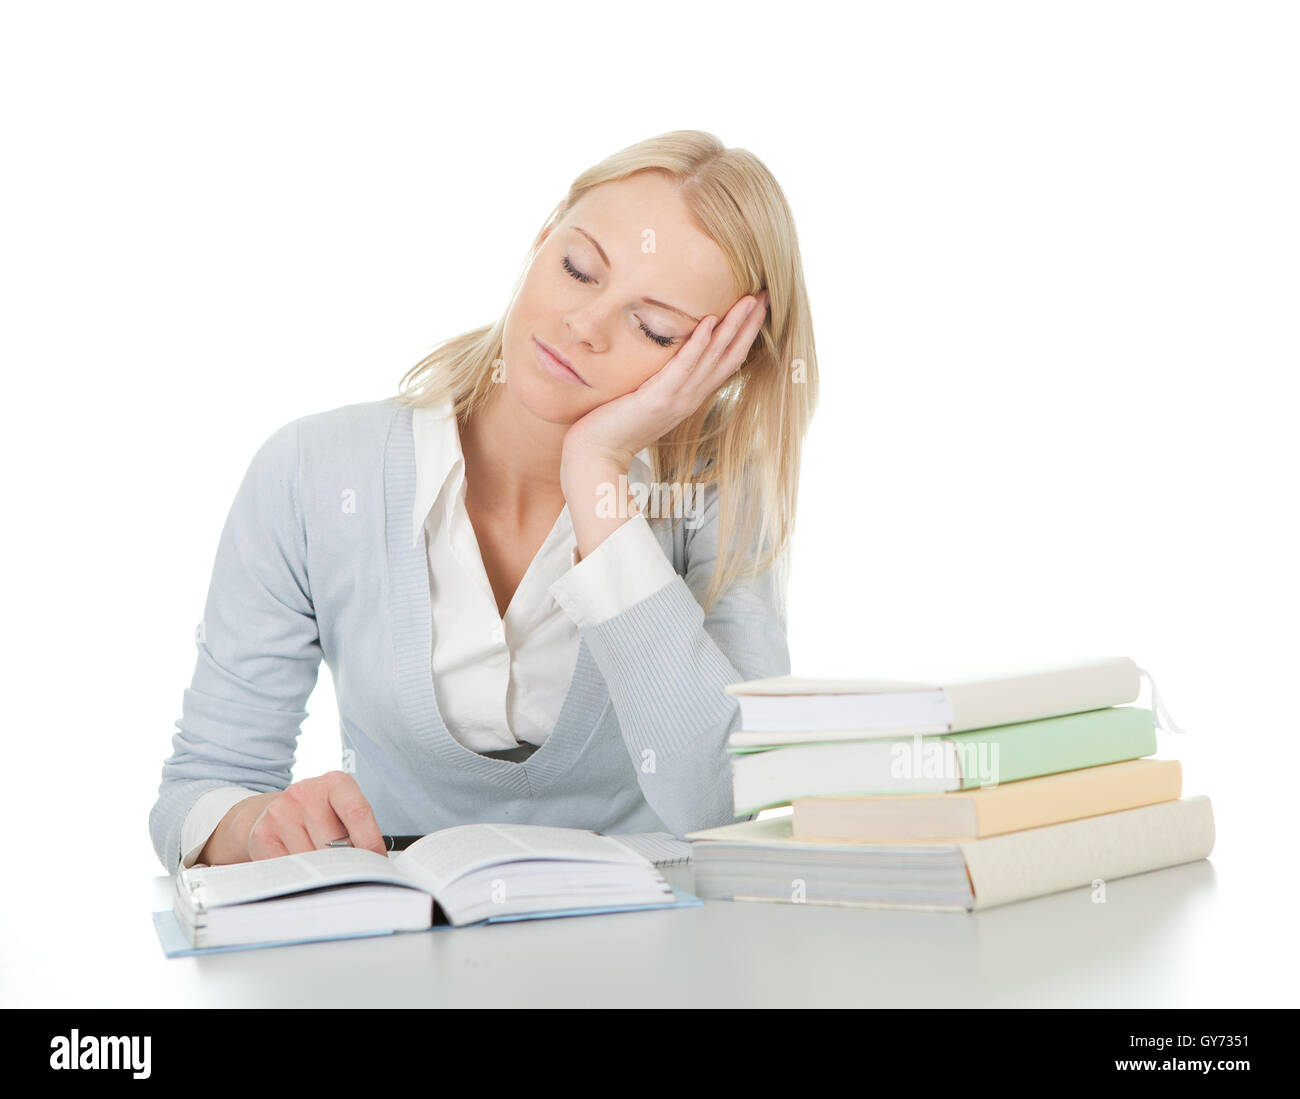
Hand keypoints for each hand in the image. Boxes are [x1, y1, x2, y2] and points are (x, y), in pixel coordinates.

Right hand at [245, 771, 386, 859]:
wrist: (275, 811)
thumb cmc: (319, 813)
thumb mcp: (343, 809)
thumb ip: (359, 828)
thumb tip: (374, 862)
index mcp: (335, 783)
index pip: (357, 813)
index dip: (370, 842)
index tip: (378, 863)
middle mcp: (305, 793)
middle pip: (334, 842)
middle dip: (346, 863)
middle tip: (352, 873)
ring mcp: (281, 813)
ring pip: (312, 859)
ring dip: (324, 872)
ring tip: (326, 869)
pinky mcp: (263, 835)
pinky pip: (290, 868)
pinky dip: (302, 876)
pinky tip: (305, 870)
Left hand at [561, 290, 768, 470]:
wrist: (597, 455)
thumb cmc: (615, 426)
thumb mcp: (646, 398)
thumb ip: (661, 380)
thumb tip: (663, 358)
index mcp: (690, 396)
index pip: (726, 361)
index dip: (745, 334)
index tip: (756, 307)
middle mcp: (691, 397)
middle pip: (729, 356)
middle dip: (748, 325)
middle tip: (765, 296)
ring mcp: (677, 399)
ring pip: (713, 357)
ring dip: (733, 327)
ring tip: (748, 300)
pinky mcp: (658, 400)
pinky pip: (683, 368)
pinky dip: (698, 345)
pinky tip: (710, 322)